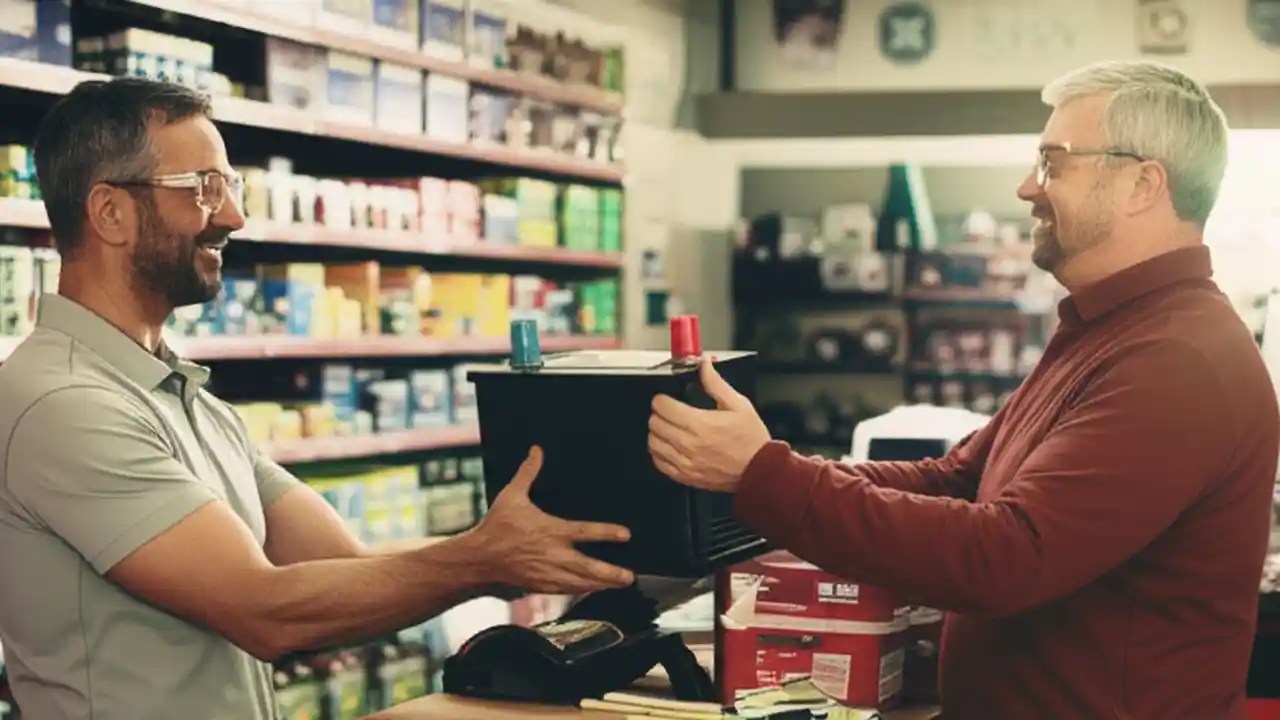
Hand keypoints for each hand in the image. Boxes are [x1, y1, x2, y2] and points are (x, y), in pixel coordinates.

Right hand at [470, 446, 635, 593]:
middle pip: (588, 567)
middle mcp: (552, 555)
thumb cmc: (496, 525)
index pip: (585, 532)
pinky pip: (567, 591)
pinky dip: (583, 591)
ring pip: (580, 583)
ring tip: (620, 583)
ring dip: (602, 584)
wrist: (479, 558)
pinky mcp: (541, 586)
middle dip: (610, 573)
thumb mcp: (512, 495)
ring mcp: (547, 573)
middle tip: (629, 576)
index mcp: (550, 530)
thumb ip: (528, 472)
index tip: (626, 534)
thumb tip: (536, 449)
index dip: (607, 533)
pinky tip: (595, 589)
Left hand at [649, 356, 770, 492]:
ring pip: (653, 443)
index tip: (666, 399)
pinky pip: (659, 463)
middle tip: (669, 413)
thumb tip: (705, 364)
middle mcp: (689, 444)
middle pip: (654, 424)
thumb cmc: (750, 439)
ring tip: (669, 429)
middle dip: (659, 414)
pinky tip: (670, 447)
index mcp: (700, 423)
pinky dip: (660, 453)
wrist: (759, 469)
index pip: (662, 406)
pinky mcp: (685, 476)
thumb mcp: (738, 404)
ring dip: (658, 433)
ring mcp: (685, 462)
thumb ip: (715, 383)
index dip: (662, 399)